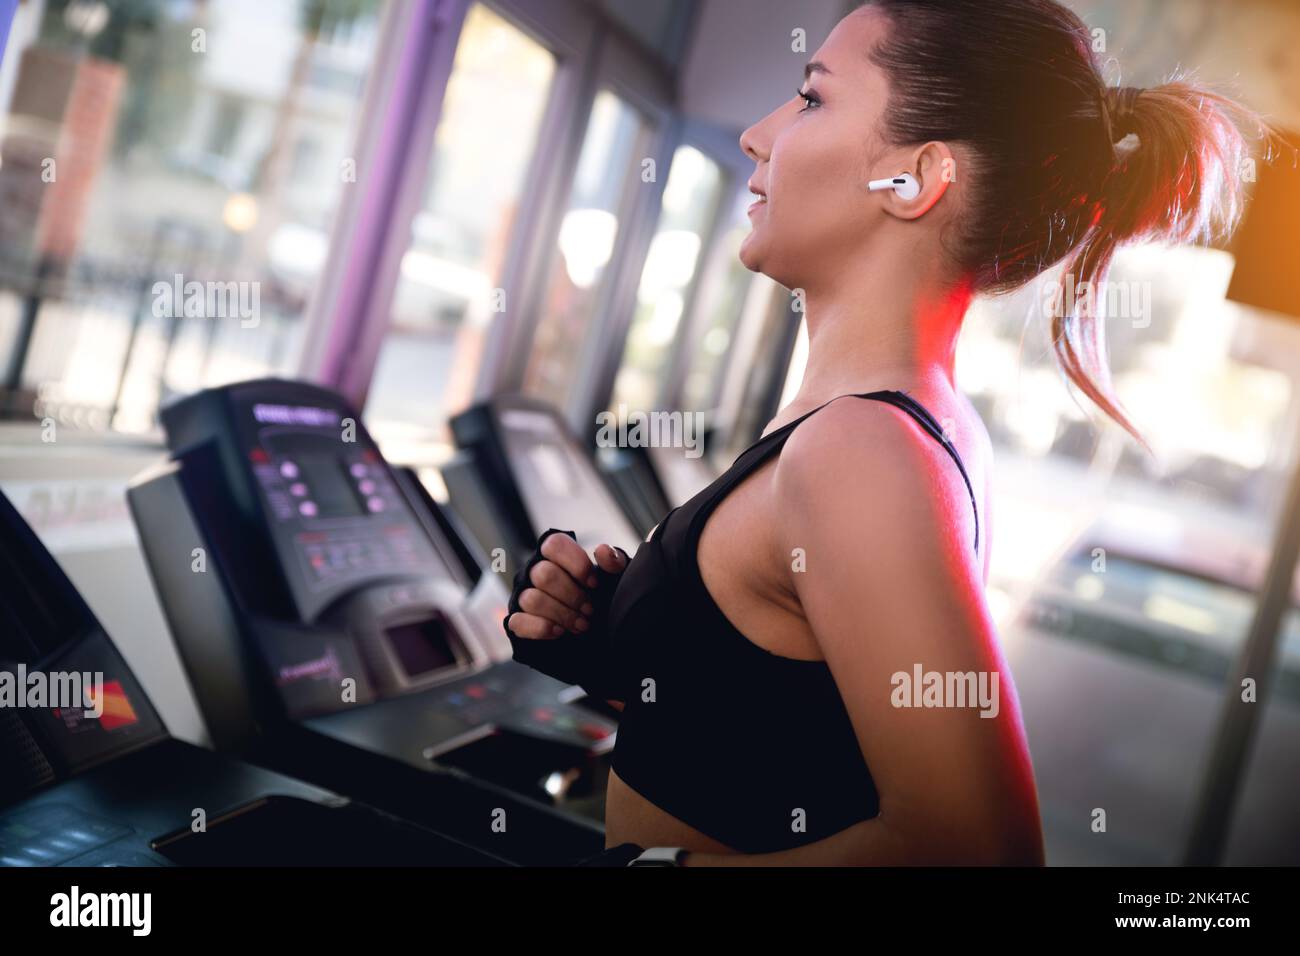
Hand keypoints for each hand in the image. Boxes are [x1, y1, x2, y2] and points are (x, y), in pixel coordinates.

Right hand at [507, 533, 627, 639]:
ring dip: (561, 614)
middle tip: (590, 610)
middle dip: (572, 596)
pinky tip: (560, 632)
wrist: (599, 638)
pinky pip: (518, 621)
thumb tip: (602, 551)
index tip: (594, 584)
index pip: (554, 544)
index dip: (576, 563)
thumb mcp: (616, 580)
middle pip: (544, 574)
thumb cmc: (604, 600)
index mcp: (557, 556)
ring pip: (532, 599)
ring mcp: (523, 596)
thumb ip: (615, 563)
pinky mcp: (518, 622)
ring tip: (582, 625)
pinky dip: (541, 628)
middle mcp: (535, 572)